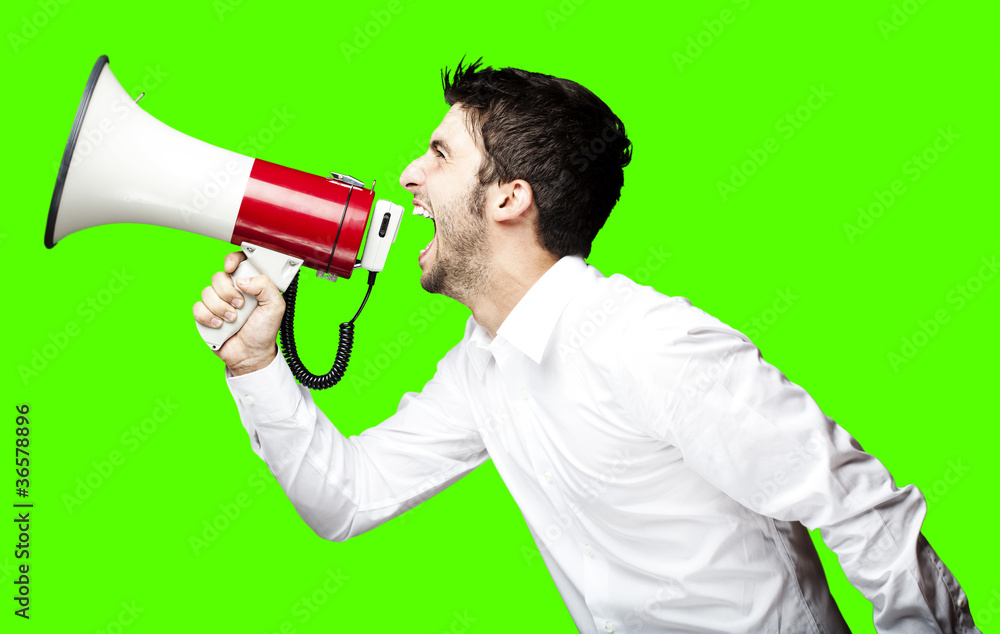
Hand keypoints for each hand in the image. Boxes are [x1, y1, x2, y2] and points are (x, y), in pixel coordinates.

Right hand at [192, 251, 285, 374]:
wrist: (251, 355)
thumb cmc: (264, 331)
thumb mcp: (275, 307)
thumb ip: (266, 287)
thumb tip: (242, 280)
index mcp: (249, 284)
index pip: (237, 262)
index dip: (231, 260)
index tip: (231, 269)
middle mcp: (231, 290)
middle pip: (218, 277)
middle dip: (228, 293)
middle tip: (240, 306)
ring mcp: (217, 302)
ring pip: (206, 292)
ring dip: (221, 309)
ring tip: (233, 320)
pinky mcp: (205, 315)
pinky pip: (197, 308)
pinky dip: (208, 317)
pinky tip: (220, 325)